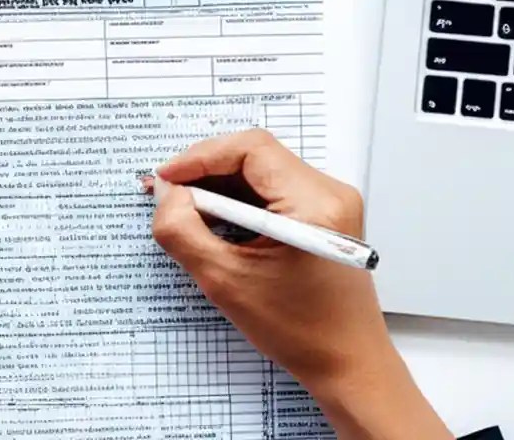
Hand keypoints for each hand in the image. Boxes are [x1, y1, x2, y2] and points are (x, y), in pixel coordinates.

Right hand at [149, 129, 450, 439]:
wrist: (347, 364)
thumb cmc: (299, 330)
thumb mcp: (225, 281)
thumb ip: (184, 231)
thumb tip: (166, 196)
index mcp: (314, 204)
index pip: (250, 149)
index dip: (200, 157)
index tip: (167, 179)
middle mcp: (330, 193)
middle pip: (255, 156)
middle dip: (205, 171)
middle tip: (169, 194)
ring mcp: (330, 203)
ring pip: (261, 172)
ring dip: (220, 186)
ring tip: (186, 210)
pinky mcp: (323, 216)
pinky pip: (272, 191)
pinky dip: (238, 200)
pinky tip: (214, 221)